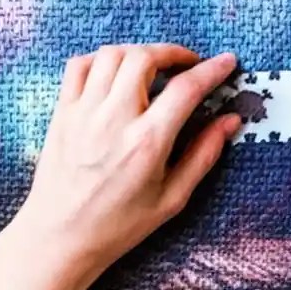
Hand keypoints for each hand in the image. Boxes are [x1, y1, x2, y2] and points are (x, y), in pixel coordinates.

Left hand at [0, 44, 239, 289]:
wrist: (60, 237)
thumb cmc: (118, 225)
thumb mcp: (172, 198)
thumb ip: (204, 154)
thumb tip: (231, 121)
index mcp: (147, 143)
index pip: (185, 88)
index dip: (211, 69)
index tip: (226, 62)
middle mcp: (113, 120)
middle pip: (144, 57)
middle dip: (173, 52)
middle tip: (187, 64)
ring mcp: (83, 112)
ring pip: (111, 54)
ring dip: (138, 52)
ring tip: (153, 67)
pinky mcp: (62, 112)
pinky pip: (78, 65)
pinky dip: (100, 59)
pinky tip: (115, 73)